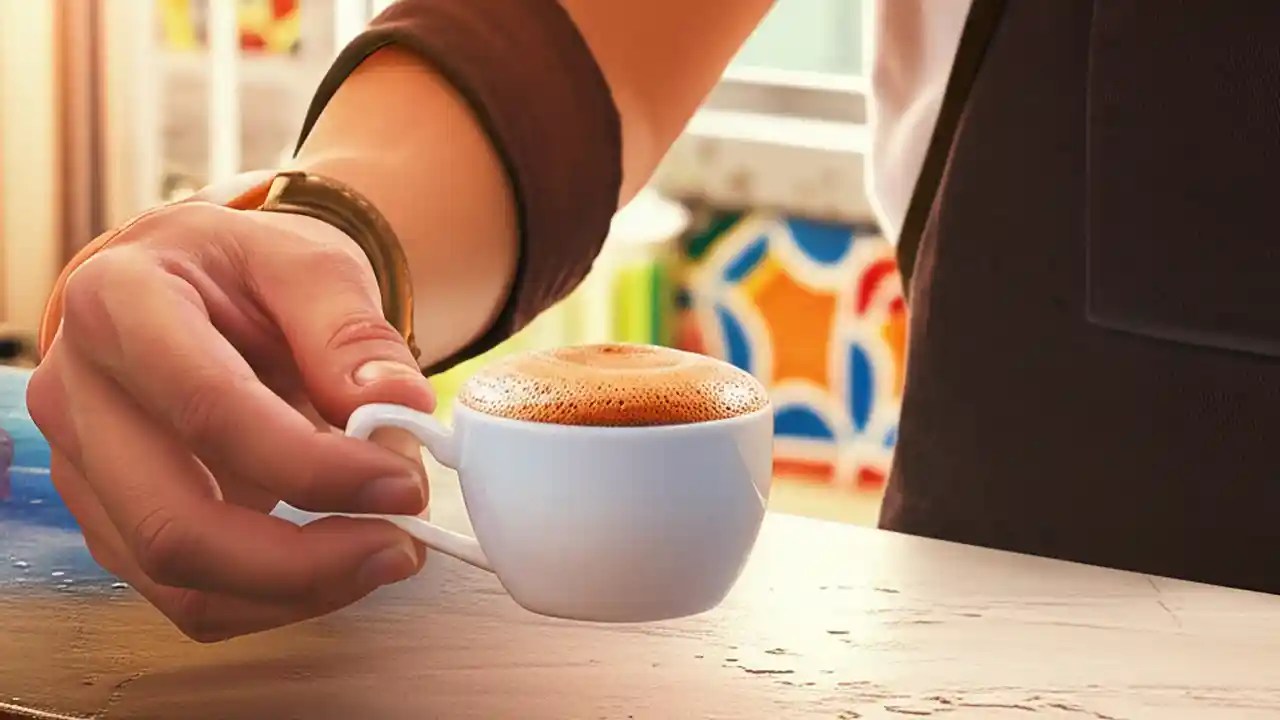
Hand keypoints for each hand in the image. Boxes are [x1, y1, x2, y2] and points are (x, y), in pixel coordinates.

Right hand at [27, 181, 435, 641]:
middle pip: (173, 524)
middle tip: (401, 547)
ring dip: (296, 590)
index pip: (209, 409)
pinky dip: (274, 597)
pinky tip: (338, 562)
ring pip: (176, 579)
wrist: (191, 284)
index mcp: (118, 305)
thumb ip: (351, 331)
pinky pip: (187, 595)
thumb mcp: (308, 260)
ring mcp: (83, 470)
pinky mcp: (110, 521)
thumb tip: (400, 408)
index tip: (402, 486)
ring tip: (385, 555)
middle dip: (303, 560)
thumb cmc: (244, 269)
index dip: (313, 466)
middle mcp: (77, 395)